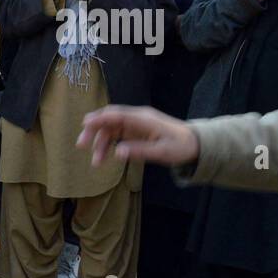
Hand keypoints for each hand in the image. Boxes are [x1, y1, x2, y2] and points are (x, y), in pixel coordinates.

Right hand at [77, 104, 200, 167]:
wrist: (196, 144)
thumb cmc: (181, 147)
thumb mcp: (162, 152)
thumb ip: (139, 151)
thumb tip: (117, 153)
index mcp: (143, 119)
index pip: (116, 115)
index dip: (99, 118)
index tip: (84, 124)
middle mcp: (136, 118)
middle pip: (109, 120)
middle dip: (93, 131)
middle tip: (81, 145)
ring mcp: (135, 124)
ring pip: (110, 129)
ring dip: (100, 143)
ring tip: (96, 162)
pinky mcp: (136, 131)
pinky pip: (116, 135)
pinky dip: (108, 144)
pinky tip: (105, 156)